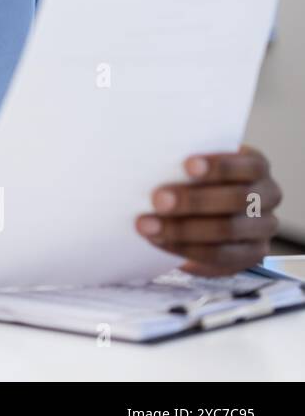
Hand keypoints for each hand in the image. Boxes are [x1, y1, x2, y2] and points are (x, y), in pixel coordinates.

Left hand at [137, 145, 280, 276]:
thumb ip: (181, 162)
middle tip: (158, 200)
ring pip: (226, 231)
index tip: (186, 166)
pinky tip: (160, 243)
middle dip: (194, 200)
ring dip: (183, 229)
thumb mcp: (192, 163)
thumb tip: (151, 159)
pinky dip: (185, 250)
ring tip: (148, 226)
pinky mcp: (249, 255)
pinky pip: (218, 257)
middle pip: (236, 199)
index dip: (219, 166)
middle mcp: (266, 197)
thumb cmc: (193, 177)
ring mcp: (261, 228)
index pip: (248, 166)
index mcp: (257, 167)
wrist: (202, 209)